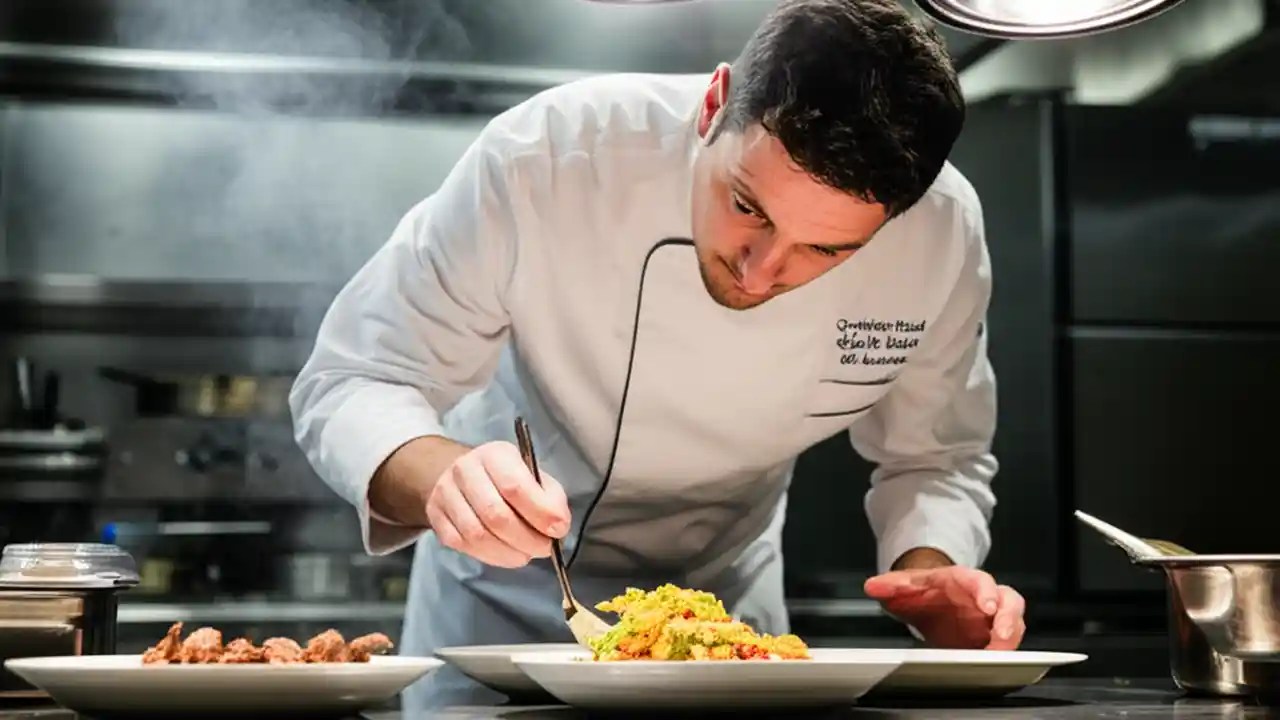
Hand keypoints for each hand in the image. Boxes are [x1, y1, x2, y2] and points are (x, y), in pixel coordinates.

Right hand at [426, 441, 571, 567]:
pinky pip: (463, 545)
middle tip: (544, 548)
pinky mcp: (435, 517)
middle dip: (526, 539)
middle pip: (495, 515)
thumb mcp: (533, 475)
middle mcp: (465, 469)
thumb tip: (557, 526)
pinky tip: (506, 553)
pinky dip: (490, 556)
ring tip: (526, 553)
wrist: (462, 474)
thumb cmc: (506, 477)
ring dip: (509, 552)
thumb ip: (549, 497)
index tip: (558, 530)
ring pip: (477, 535)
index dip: (540, 513)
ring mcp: (445, 493)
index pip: (515, 486)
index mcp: (495, 454)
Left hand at [864, 562, 1025, 650]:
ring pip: (1014, 622)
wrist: (929, 598)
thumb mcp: (903, 586)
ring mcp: (990, 616)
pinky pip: (1007, 641)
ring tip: (998, 657)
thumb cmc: (922, 590)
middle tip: (1002, 636)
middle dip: (1008, 618)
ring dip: (1010, 639)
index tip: (987, 605)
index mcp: (962, 579)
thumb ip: (889, 585)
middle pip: (1008, 600)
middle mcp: (982, 595)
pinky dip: (1003, 652)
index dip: (985, 592)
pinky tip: (993, 664)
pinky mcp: (992, 634)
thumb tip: (873, 586)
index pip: (979, 580)